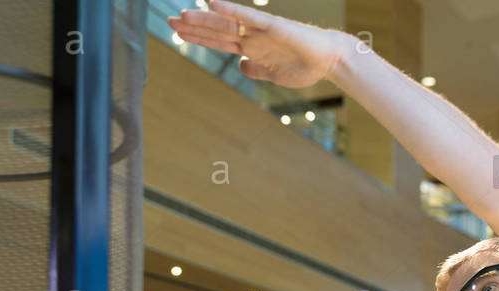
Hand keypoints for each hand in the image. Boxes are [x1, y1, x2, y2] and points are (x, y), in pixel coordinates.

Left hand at [169, 0, 349, 88]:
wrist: (329, 61)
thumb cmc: (305, 66)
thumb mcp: (273, 75)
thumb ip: (256, 70)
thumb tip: (241, 65)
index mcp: (251, 48)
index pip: (217, 42)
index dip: (197, 38)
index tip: (178, 33)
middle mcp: (252, 37)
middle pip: (216, 32)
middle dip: (193, 27)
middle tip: (169, 21)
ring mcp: (260, 31)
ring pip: (226, 24)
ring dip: (204, 19)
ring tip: (182, 15)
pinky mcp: (272, 26)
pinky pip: (248, 16)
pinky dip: (231, 9)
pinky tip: (213, 2)